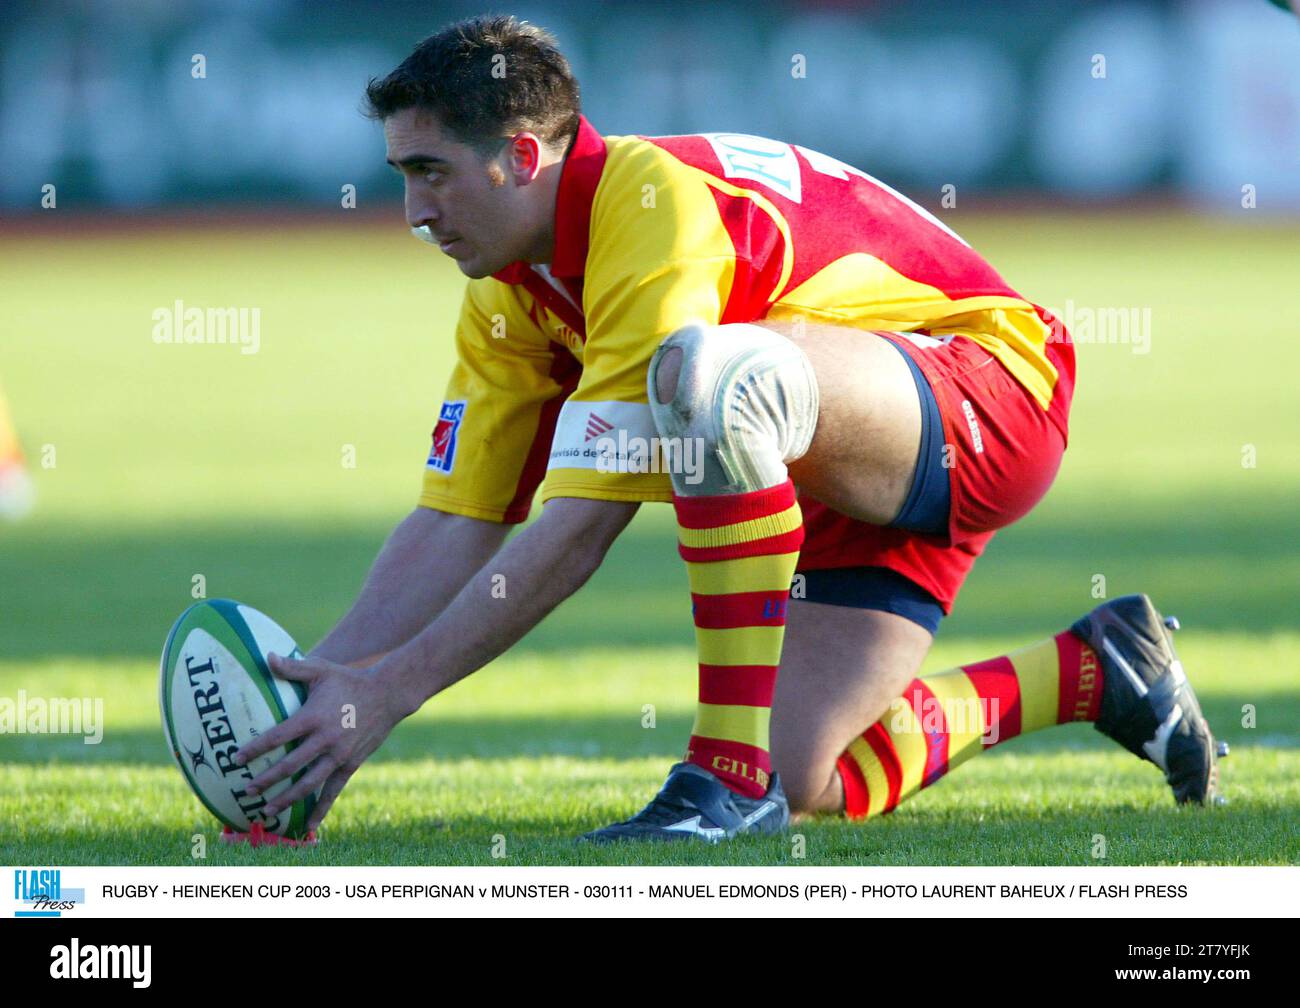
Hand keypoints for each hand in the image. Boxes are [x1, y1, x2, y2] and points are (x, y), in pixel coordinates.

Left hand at [234, 653, 407, 832]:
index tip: (236, 759)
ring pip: (309, 783)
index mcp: (313, 717)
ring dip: (287, 799)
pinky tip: (309, 826)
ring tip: (267, 810)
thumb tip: (266, 657)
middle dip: (265, 780)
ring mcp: (339, 754)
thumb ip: (293, 667)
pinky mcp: (351, 763)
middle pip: (290, 765)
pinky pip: (333, 790)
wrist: (388, 694)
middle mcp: (325, 739)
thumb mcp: (322, 670)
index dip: (256, 749)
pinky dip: (321, 809)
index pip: (278, 736)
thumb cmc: (350, 680)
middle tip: (246, 790)